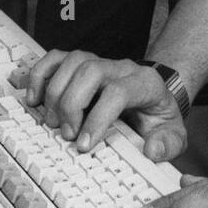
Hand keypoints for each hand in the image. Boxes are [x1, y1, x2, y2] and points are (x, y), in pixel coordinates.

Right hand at [25, 50, 187, 161]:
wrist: (155, 95)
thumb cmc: (159, 116)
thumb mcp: (173, 133)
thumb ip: (168, 144)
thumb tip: (151, 150)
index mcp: (145, 83)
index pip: (118, 92)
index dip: (98, 118)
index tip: (83, 144)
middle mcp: (121, 67)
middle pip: (91, 71)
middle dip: (72, 104)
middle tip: (67, 134)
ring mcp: (100, 61)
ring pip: (72, 61)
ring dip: (55, 92)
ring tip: (52, 122)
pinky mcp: (82, 63)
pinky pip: (57, 57)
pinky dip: (41, 74)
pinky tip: (34, 98)